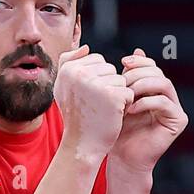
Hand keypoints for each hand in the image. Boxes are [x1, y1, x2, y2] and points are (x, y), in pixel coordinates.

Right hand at [54, 45, 133, 160]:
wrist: (82, 145)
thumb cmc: (76, 117)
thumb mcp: (64, 87)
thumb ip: (69, 63)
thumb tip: (86, 47)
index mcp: (68, 69)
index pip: (97, 60)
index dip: (98, 78)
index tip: (88, 96)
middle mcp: (80, 74)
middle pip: (110, 68)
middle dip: (109, 85)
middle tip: (96, 104)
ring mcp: (97, 84)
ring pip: (120, 79)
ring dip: (117, 95)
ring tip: (104, 109)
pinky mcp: (112, 96)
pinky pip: (129, 92)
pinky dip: (125, 104)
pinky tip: (113, 115)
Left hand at [109, 49, 187, 172]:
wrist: (123, 159)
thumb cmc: (117, 131)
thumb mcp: (119, 99)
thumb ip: (127, 78)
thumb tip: (136, 50)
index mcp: (155, 90)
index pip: (152, 66)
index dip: (140, 61)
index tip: (123, 62)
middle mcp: (168, 97)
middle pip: (158, 72)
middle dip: (138, 73)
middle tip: (122, 81)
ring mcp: (175, 109)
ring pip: (164, 84)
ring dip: (142, 85)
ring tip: (126, 94)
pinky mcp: (178, 121)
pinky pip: (164, 102)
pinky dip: (146, 102)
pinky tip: (131, 109)